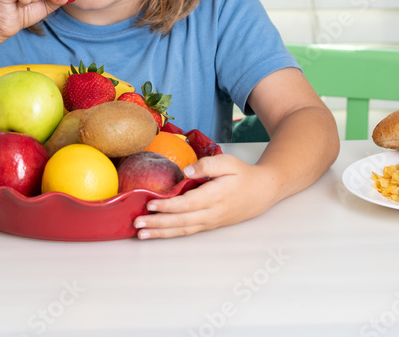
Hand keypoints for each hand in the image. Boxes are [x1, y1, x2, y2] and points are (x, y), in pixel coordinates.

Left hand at [132, 154, 279, 239]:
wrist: (261, 192)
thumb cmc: (242, 175)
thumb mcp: (228, 162)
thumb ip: (207, 165)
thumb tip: (187, 171)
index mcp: (215, 196)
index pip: (188, 203)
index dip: (168, 205)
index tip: (150, 203)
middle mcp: (212, 213)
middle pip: (181, 221)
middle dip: (158, 223)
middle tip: (137, 224)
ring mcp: (210, 222)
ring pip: (182, 230)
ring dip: (160, 233)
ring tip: (141, 234)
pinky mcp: (208, 225)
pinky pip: (187, 231)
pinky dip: (170, 234)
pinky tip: (157, 233)